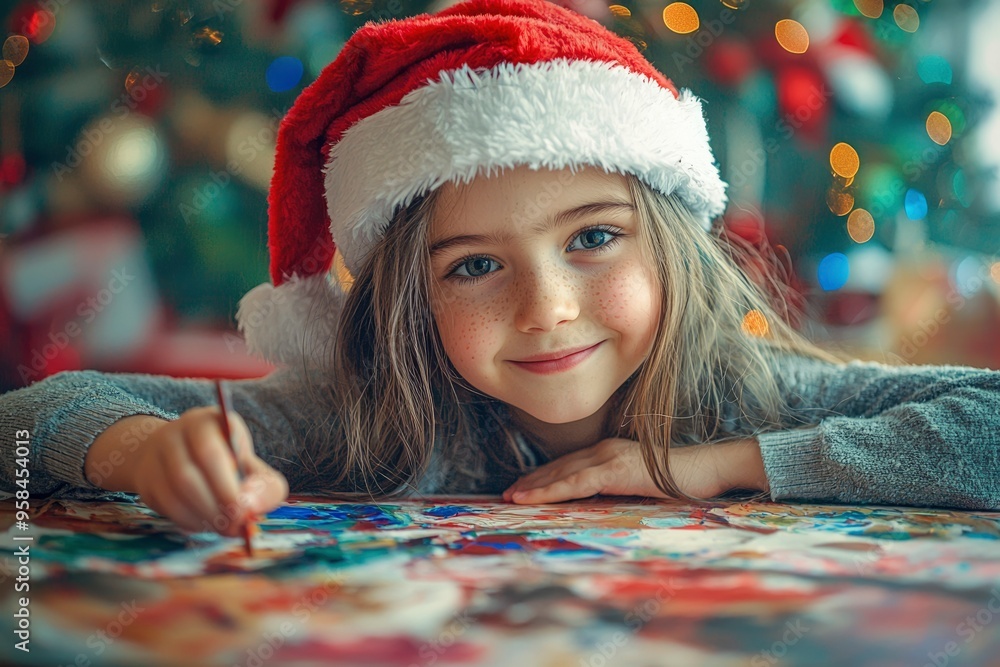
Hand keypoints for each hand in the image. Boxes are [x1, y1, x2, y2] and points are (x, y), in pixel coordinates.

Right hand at [126, 407, 287, 536]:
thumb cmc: (227, 462)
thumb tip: (251, 508)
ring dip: (203, 516)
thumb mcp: (251, 465)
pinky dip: (189, 520)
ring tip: (225, 527)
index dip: (226, 486)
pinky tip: (206, 523)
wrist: (182, 455)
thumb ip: (263, 485)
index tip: (244, 511)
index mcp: (210, 421)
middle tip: (236, 525)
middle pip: (187, 474)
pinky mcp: (146, 478)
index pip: (210, 452)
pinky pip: (165, 505)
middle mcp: (177, 432)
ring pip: (174, 492)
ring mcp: (157, 454)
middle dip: (215, 505)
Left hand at [501, 437, 763, 503]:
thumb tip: (598, 500)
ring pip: (562, 474)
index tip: (522, 487)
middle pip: (559, 466)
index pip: (568, 464)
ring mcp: (609, 457)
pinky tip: (535, 497)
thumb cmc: (679, 479)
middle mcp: (604, 449)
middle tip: (506, 494)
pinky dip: (552, 490)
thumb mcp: (640, 482)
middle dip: (531, 480)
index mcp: (609, 451)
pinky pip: (577, 483)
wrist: (706, 469)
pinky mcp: (616, 470)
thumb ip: (617, 486)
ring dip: (534, 486)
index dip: (543, 475)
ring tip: (511, 497)